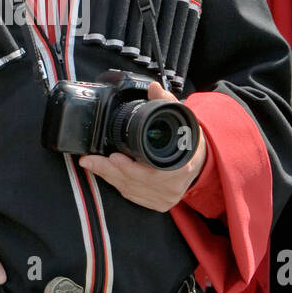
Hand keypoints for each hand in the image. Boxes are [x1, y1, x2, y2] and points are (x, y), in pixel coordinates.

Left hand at [80, 82, 206, 211]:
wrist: (201, 161)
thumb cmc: (189, 141)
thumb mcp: (182, 119)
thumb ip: (166, 102)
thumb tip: (154, 88)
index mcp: (181, 167)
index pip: (150, 173)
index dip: (128, 167)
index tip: (112, 157)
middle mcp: (173, 186)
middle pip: (134, 183)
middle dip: (108, 171)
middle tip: (90, 160)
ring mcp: (165, 198)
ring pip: (130, 191)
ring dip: (109, 178)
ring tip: (93, 164)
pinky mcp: (158, 204)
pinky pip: (132, 197)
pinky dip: (118, 185)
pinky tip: (106, 174)